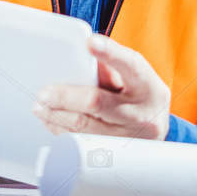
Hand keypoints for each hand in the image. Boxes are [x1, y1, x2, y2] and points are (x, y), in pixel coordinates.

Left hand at [33, 34, 170, 140]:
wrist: (156, 133)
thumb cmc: (141, 97)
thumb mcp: (136, 78)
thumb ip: (111, 67)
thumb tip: (82, 58)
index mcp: (148, 86)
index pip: (129, 66)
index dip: (110, 54)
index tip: (90, 43)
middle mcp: (140, 113)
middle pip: (97, 103)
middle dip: (66, 97)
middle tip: (45, 93)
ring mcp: (128, 137)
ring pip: (85, 127)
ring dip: (57, 116)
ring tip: (40, 106)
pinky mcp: (114, 153)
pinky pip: (82, 143)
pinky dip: (62, 130)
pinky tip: (51, 120)